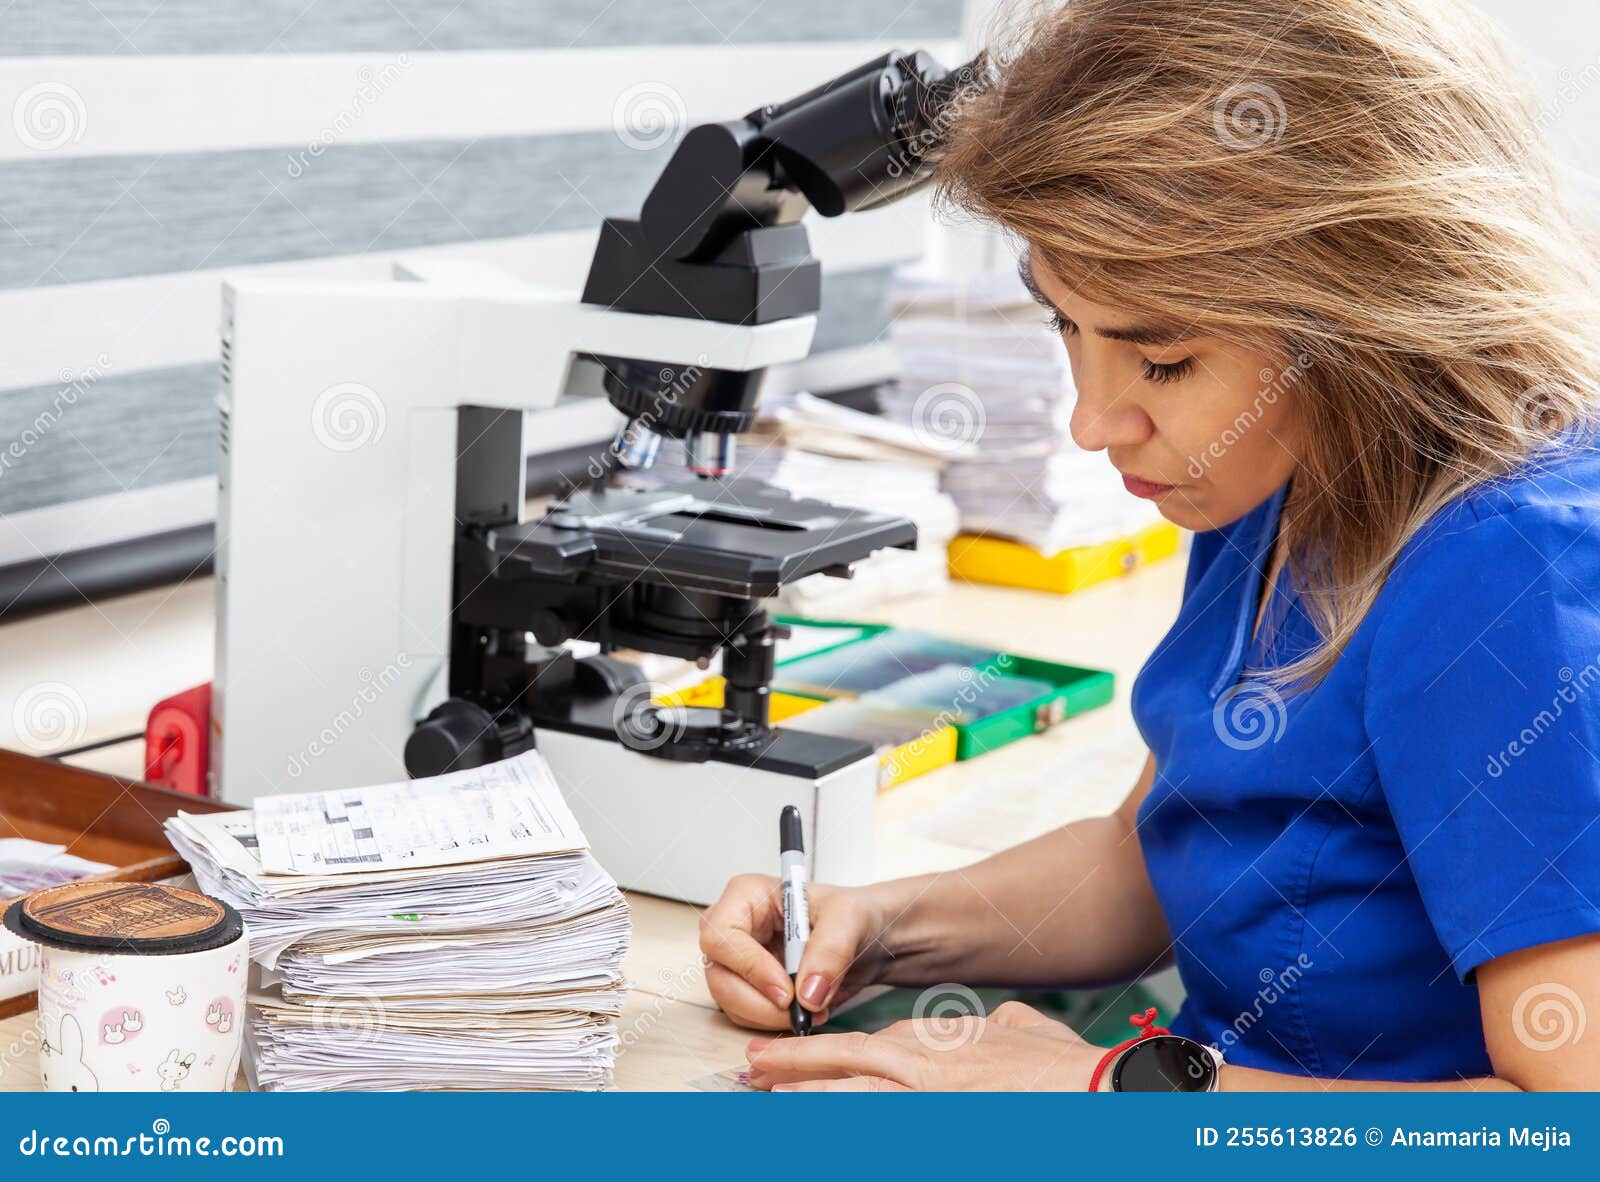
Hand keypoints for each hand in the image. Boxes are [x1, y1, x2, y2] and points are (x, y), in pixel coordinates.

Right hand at [699, 873, 888, 1029]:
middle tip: (798, 1011)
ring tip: (813, 1010)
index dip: (748, 967)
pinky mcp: (752, 986)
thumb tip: (807, 991)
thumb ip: (830, 950)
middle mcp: (737, 927)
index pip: (722, 935)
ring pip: (730, 1000)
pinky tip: (807, 1011)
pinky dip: (774, 1022)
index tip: (785, 991)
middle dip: (758, 1002)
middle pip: (719, 974)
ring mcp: (740, 959)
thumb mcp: (850, 918)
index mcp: (747, 895)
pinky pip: (747, 1015)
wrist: (869, 938)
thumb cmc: (854, 913)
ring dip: (769, 1016)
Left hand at [744, 1000, 1103, 1090]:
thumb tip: (989, 1028)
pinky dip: (840, 1125)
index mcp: (940, 1042)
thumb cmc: (1065, 1068)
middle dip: (795, 1066)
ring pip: (848, 1095)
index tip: (796, 1058)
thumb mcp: (1020, 1031)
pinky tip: (811, 1128)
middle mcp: (922, 1067)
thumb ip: (992, 1028)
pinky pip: (876, 1125)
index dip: (827, 1053)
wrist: (1096, 1089)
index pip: (868, 1045)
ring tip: (763, 1098)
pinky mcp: (934, 1124)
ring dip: (803, 1097)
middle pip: (844, 1062)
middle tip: (753, 1069)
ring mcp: (924, 1099)